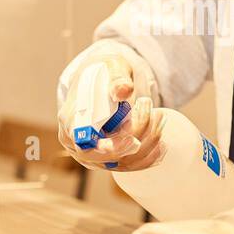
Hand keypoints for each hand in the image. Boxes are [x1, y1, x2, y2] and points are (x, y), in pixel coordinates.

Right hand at [57, 54, 163, 171]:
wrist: (103, 81)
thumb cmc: (104, 73)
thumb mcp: (111, 68)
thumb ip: (117, 79)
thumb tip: (124, 90)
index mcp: (71, 121)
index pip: (85, 144)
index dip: (108, 147)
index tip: (132, 139)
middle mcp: (78, 143)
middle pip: (104, 158)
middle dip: (132, 145)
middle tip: (155, 120)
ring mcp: (93, 154)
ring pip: (121, 163)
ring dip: (146, 145)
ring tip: (160, 118)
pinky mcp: (108, 158)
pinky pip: (129, 165)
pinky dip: (148, 157)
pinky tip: (162, 145)